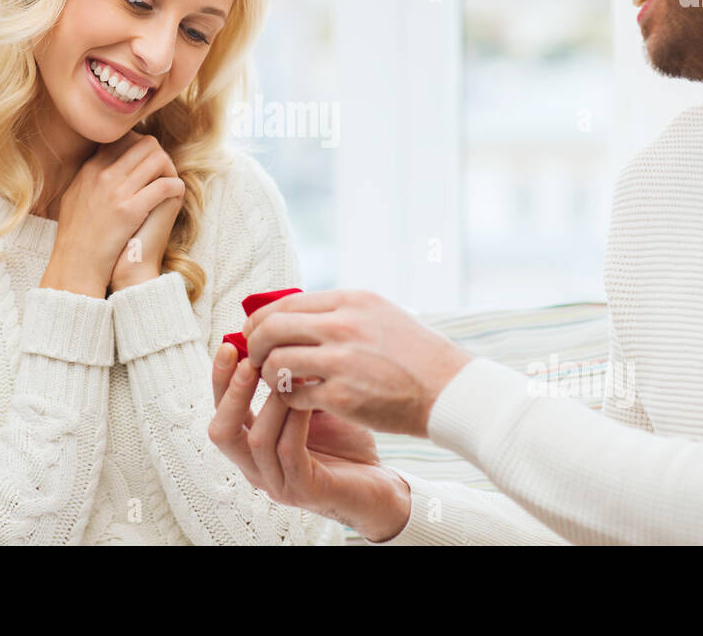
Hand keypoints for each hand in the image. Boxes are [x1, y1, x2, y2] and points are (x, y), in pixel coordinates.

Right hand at [40, 131, 184, 297]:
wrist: (75, 264)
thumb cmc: (76, 236)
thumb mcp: (74, 197)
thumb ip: (89, 178)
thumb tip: (101, 164)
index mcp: (90, 169)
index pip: (123, 139)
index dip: (141, 148)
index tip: (148, 163)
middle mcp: (103, 175)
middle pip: (145, 144)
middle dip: (159, 155)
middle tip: (163, 173)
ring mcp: (116, 191)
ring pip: (158, 159)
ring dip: (170, 169)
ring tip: (169, 184)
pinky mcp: (130, 210)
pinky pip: (165, 185)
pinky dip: (175, 187)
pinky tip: (175, 195)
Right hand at [207, 344, 411, 540]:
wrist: (379, 483)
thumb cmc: (344, 442)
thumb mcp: (310, 403)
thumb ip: (289, 382)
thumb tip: (279, 334)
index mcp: (252, 442)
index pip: (220, 409)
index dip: (220, 377)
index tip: (231, 344)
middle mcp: (256, 465)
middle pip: (221, 431)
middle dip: (231, 392)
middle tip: (248, 360)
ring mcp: (276, 481)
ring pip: (256, 440)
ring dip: (272, 402)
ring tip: (290, 375)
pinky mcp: (303, 490)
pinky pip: (288, 451)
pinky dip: (295, 422)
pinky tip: (308, 400)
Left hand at [243, 289, 473, 436]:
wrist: (449, 389)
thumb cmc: (412, 353)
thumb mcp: (378, 314)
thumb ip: (337, 311)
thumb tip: (289, 314)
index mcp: (351, 300)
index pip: (285, 303)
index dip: (260, 320)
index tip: (253, 334)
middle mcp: (344, 325)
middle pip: (273, 329)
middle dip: (256, 346)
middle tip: (256, 360)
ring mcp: (343, 361)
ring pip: (277, 363)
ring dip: (269, 376)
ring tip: (278, 383)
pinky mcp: (343, 396)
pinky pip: (294, 396)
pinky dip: (289, 400)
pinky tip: (298, 401)